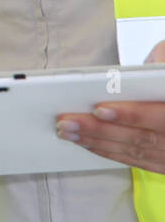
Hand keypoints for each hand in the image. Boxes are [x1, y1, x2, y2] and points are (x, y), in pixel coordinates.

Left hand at [54, 39, 164, 174]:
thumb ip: (159, 60)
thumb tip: (130, 72)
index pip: (160, 116)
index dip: (130, 115)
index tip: (99, 109)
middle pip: (140, 137)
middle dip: (99, 130)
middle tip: (67, 122)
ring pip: (135, 151)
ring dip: (97, 142)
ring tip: (66, 131)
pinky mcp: (164, 162)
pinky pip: (136, 160)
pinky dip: (108, 150)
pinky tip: (85, 142)